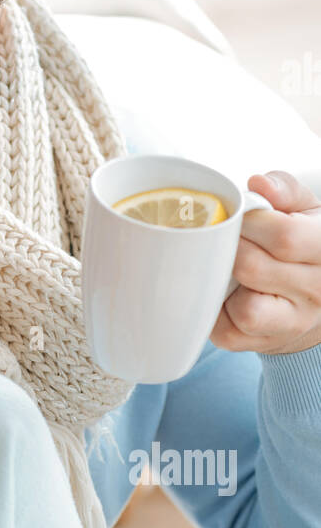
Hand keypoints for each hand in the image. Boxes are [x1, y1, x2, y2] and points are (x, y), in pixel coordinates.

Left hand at [211, 171, 320, 355]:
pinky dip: (216, 308)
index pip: (284, 236)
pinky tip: (223, 291)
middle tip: (221, 237)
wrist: (314, 301)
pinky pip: (228, 330)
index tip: (237, 215)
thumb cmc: (302, 245)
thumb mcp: (305, 210)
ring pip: (245, 308)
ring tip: (225, 265)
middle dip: (228, 247)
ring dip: (224, 281)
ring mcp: (292, 322)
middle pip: (253, 268)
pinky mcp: (262, 343)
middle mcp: (316, 291)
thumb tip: (257, 184)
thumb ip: (283, 191)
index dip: (249, 221)